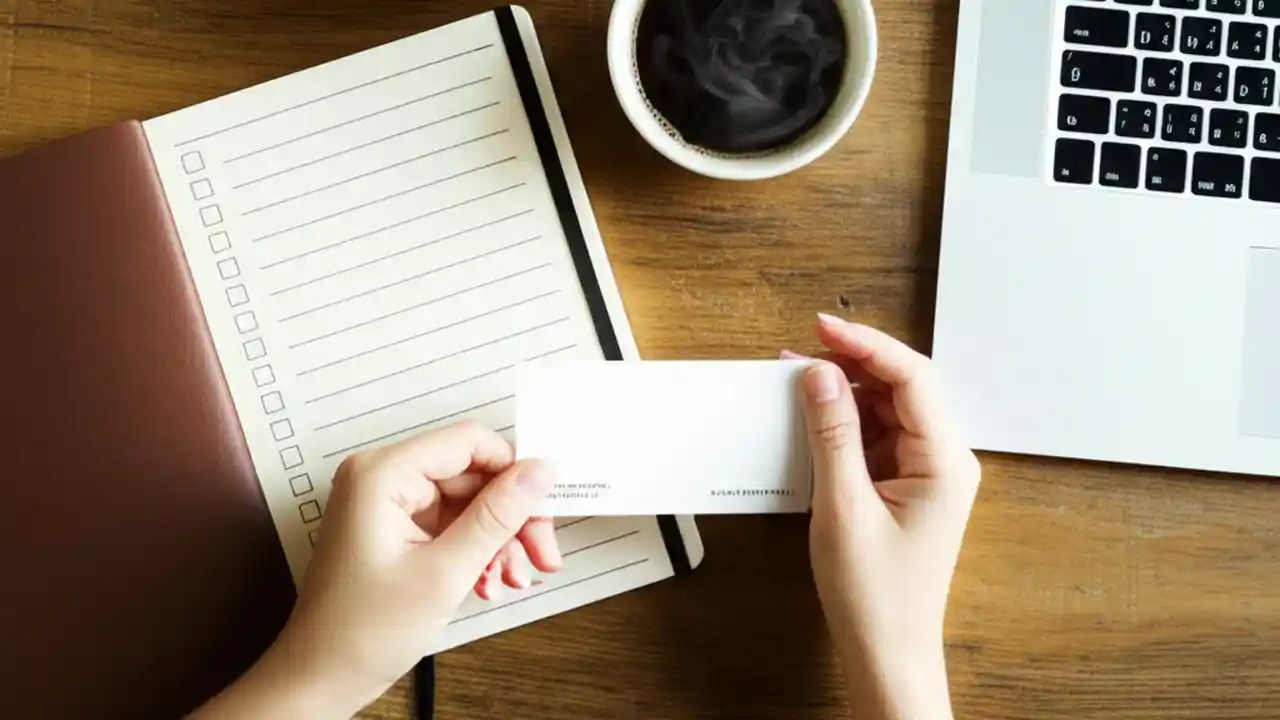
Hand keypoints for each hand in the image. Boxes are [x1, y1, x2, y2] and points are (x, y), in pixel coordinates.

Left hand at [193, 421, 560, 718]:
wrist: (319, 679)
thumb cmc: (359, 633)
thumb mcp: (444, 573)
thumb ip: (496, 517)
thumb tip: (537, 472)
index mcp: (383, 474)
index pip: (469, 442)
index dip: (513, 472)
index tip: (543, 508)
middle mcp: (383, 478)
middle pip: (473, 475)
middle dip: (511, 518)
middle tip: (541, 554)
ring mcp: (388, 503)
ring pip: (468, 503)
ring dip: (497, 541)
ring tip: (510, 579)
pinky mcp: (395, 527)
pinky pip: (451, 524)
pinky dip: (475, 551)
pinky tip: (487, 582)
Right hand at [793, 314, 978, 719]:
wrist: (887, 653)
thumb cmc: (874, 595)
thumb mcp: (843, 507)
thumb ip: (832, 434)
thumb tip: (818, 375)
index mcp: (945, 462)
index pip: (913, 378)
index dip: (866, 344)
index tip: (821, 328)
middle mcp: (944, 461)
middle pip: (902, 387)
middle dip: (852, 365)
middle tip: (799, 355)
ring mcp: (927, 474)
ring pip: (888, 409)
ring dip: (844, 393)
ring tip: (796, 385)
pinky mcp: (906, 486)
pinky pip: (878, 437)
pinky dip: (845, 423)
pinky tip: (811, 420)